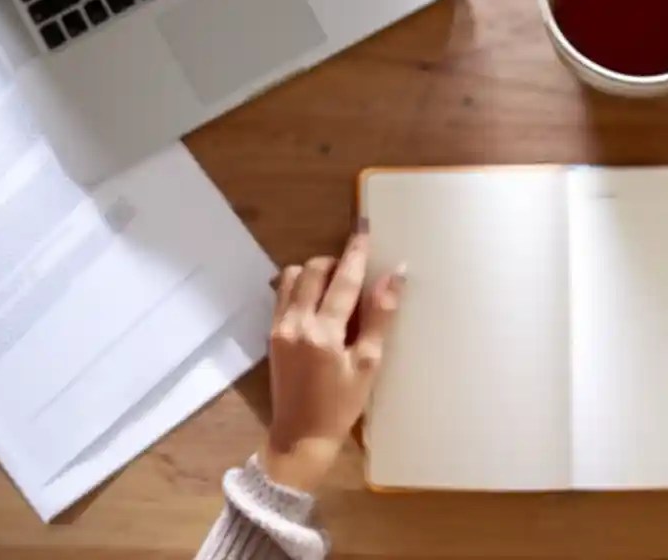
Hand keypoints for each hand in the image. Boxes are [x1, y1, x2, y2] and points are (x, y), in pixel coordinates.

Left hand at [261, 223, 406, 491]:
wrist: (299, 437)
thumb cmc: (341, 406)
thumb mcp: (368, 364)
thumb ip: (380, 317)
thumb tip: (395, 276)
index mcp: (323, 332)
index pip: (344, 280)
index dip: (357, 253)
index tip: (365, 230)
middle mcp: (296, 323)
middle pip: (313, 270)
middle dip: (336, 262)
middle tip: (356, 270)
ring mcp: (279, 327)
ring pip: (292, 277)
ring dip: (314, 272)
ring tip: (335, 287)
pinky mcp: (271, 334)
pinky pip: (282, 294)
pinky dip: (299, 287)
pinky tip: (316, 301)